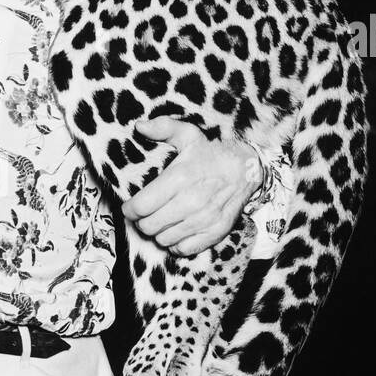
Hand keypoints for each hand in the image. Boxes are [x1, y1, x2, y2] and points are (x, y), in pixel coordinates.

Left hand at [120, 117, 261, 255]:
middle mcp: (192, 201)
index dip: (130, 210)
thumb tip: (139, 126)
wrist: (246, 169)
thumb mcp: (188, 135)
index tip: (130, 207)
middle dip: (142, 222)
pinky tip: (176, 230)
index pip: (142, 206)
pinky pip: (184, 250)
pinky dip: (176, 243)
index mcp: (180, 177)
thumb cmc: (211, 153)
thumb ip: (163, 128)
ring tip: (161, 221)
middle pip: (150, 226)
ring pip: (164, 239)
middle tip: (145, 215)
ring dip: (158, 232)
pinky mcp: (214, 232)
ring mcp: (204, 219)